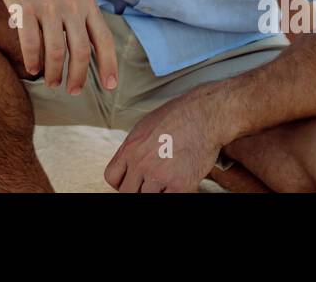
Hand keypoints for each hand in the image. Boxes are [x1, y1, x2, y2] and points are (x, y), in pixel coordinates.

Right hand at [0, 0, 117, 95]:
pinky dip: (33, 61)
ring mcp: (47, 8)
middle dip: (78, 77)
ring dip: (54, 73)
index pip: (104, 40)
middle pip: (80, 52)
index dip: (108, 65)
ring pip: (55, 52)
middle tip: (72, 90)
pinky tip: (33, 69)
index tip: (110, 85)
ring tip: (52, 82)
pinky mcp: (24, 8)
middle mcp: (70, 7)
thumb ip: (85, 13)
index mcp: (87, 2)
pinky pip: (30, 43)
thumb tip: (92, 43)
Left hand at [104, 84, 223, 191]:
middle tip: (152, 183)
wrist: (203, 115)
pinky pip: (169, 199)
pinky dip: (174, 193)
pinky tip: (180, 184)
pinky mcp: (180, 185)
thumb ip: (135, 147)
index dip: (122, 182)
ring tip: (167, 181)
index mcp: (130, 148)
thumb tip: (131, 160)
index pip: (112, 178)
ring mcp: (159, 176)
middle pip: (128, 193)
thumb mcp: (145, 126)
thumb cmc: (178, 115)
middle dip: (139, 190)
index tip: (132, 181)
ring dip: (158, 191)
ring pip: (148, 198)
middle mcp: (140, 164)